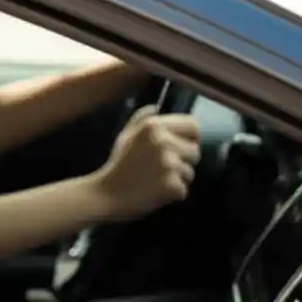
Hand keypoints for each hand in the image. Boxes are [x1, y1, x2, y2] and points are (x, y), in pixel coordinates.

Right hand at [93, 105, 201, 221]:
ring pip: (189, 172)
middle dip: (183, 161)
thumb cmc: (117, 165)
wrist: (106, 194)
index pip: (193, 125)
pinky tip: (155, 191)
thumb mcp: (125, 136)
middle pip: (194, 151)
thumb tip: (156, 107)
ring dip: (177, 179)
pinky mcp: (172, 185)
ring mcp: (168, 164)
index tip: (181, 147)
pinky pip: (183, 190)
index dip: (190, 137)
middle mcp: (163, 142)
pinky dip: (172, 194)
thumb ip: (140, 119)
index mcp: (153, 126)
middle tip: (161, 168)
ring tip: (155, 181)